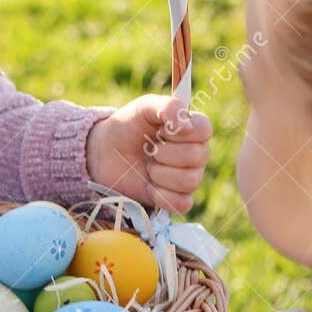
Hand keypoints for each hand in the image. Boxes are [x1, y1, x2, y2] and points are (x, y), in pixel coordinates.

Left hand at [85, 95, 211, 214]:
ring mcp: (189, 177)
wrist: (106, 153)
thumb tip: (186, 125)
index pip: (205, 129)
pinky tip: (149, 185)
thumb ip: (168, 107)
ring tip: (147, 166)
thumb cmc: (129, 126)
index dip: (181, 131)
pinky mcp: (178, 199)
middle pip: (197, 156)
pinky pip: (182, 203)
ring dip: (160, 173)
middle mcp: (197, 153)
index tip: (161, 130)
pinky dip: (160, 195)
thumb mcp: (144, 107)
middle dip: (164, 153)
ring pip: (189, 181)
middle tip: (149, 148)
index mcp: (192, 128)